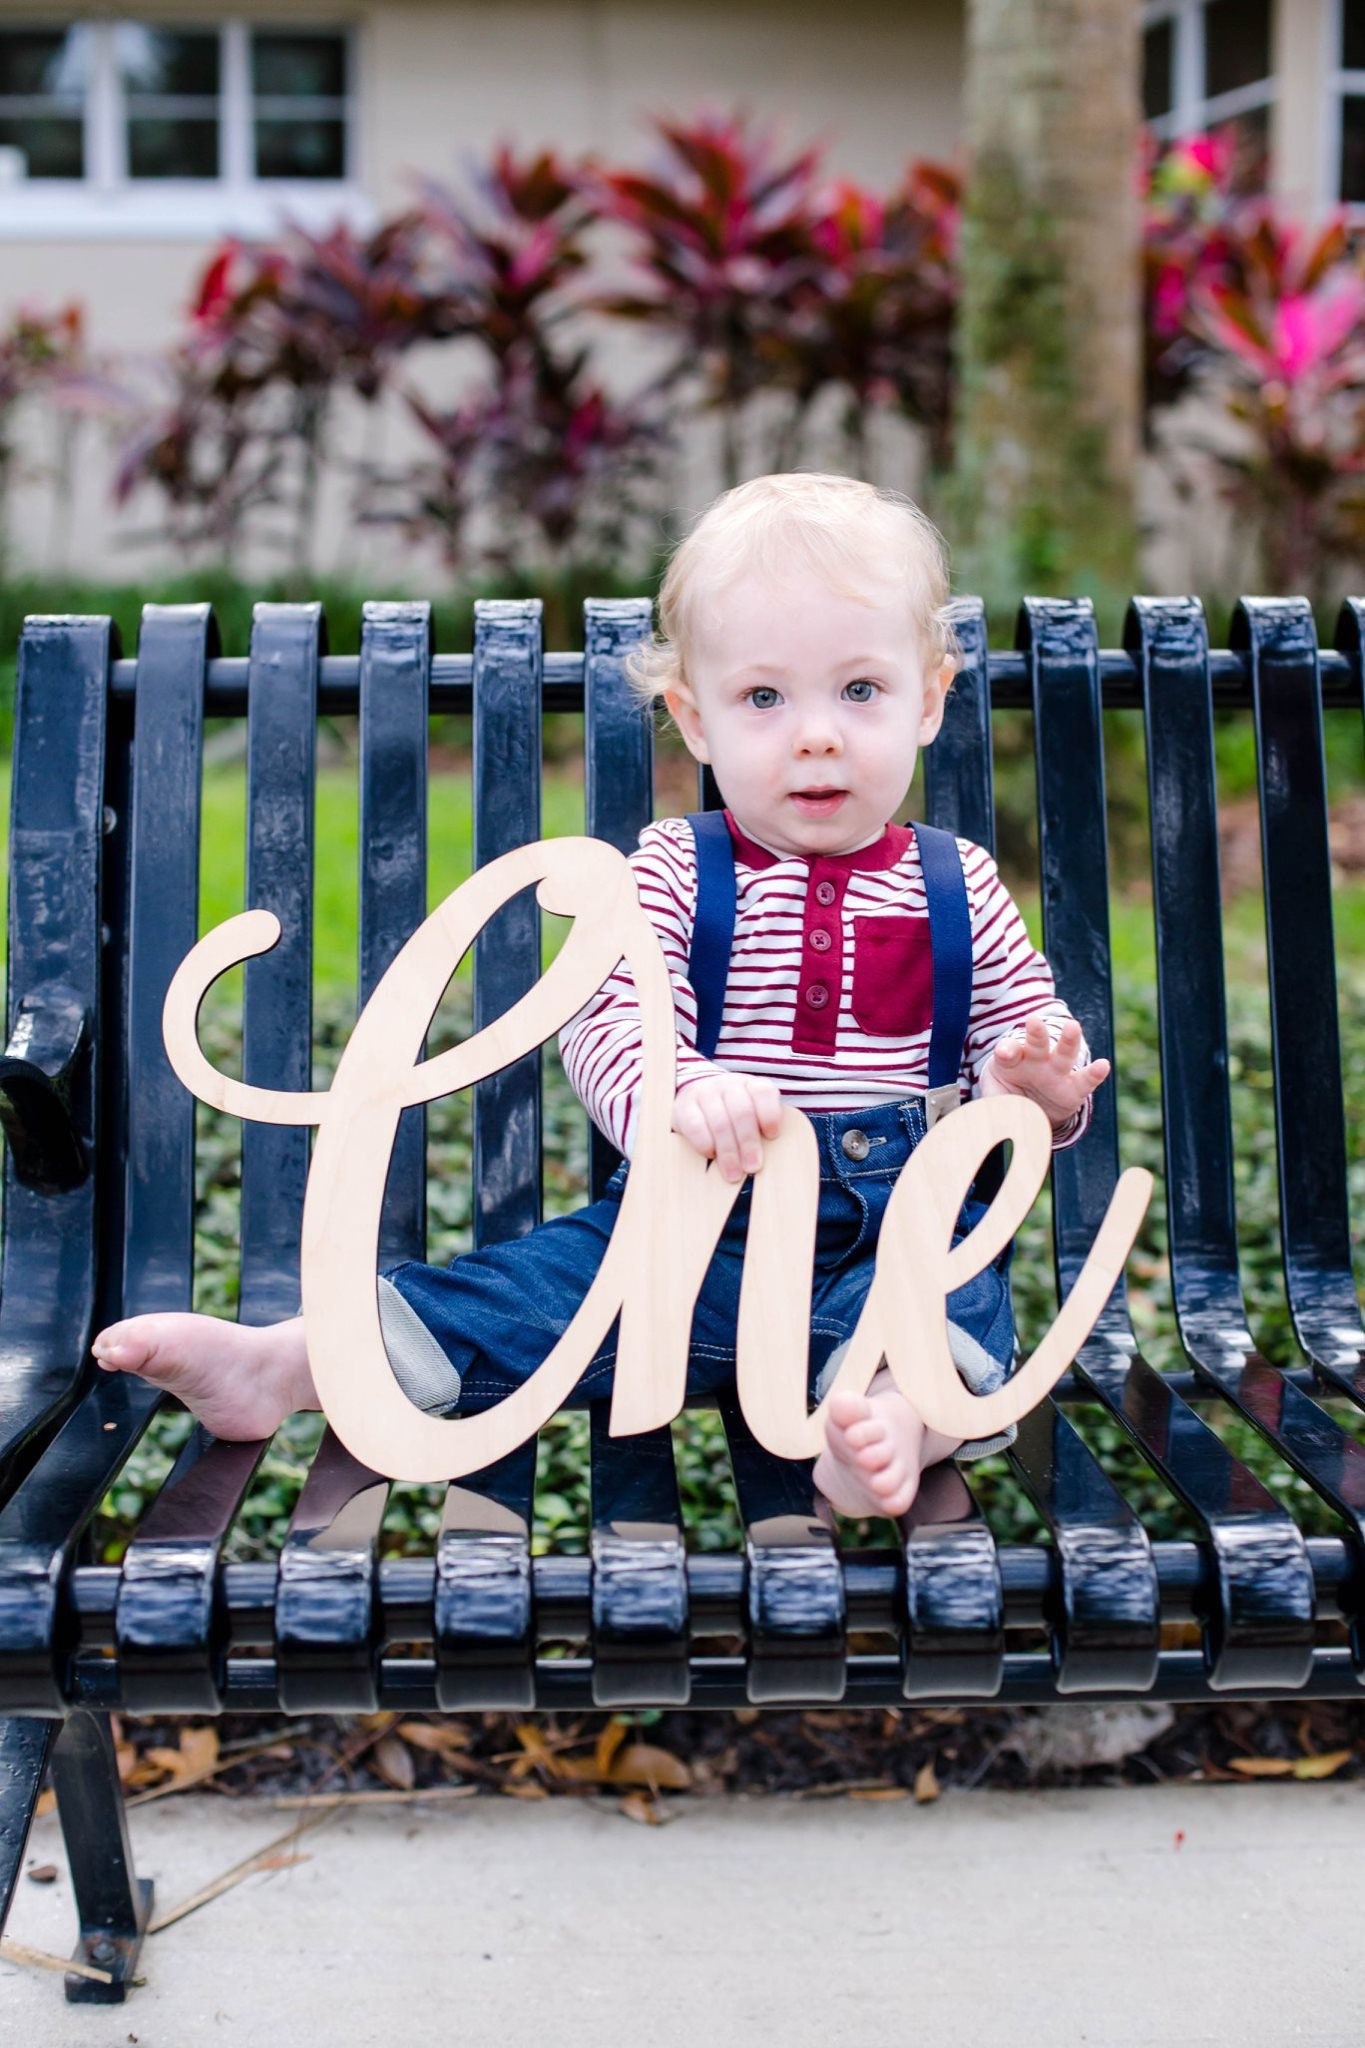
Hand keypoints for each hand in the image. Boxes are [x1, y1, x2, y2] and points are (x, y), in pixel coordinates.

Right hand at [673, 1072, 783, 1182]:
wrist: (696, 1098)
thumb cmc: (732, 1114)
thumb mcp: (751, 1115)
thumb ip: (762, 1130)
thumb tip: (774, 1157)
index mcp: (751, 1086)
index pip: (763, 1092)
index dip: (769, 1114)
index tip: (772, 1136)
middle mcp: (728, 1085)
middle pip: (741, 1112)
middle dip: (748, 1142)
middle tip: (753, 1167)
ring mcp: (705, 1093)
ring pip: (719, 1122)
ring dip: (728, 1151)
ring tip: (734, 1174)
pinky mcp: (684, 1106)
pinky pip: (695, 1125)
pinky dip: (704, 1142)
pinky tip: (710, 1155)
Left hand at [979, 1014, 1109, 1130]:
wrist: (1030, 1108)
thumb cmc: (1008, 1095)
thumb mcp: (995, 1098)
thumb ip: (994, 1106)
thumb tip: (994, 1126)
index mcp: (1012, 1060)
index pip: (1008, 1052)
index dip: (1007, 1050)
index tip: (1004, 1052)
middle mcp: (1035, 1061)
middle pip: (1036, 1044)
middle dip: (1036, 1033)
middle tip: (1034, 1021)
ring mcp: (1056, 1072)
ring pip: (1063, 1054)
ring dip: (1068, 1040)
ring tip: (1073, 1027)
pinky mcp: (1074, 1088)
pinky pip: (1085, 1080)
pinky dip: (1095, 1073)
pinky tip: (1103, 1065)